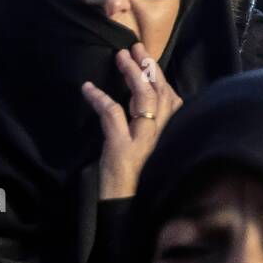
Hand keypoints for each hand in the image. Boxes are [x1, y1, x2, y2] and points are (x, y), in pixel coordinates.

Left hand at [83, 43, 182, 199]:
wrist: (130, 214)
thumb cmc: (142, 186)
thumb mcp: (154, 156)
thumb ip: (155, 134)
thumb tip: (146, 111)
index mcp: (172, 137)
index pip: (174, 100)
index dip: (161, 78)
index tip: (149, 61)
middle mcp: (163, 136)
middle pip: (161, 93)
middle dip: (148, 67)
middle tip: (135, 48)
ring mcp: (144, 142)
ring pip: (143, 99)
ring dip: (132, 75)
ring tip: (120, 57)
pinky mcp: (123, 149)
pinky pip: (112, 114)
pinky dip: (100, 98)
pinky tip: (88, 89)